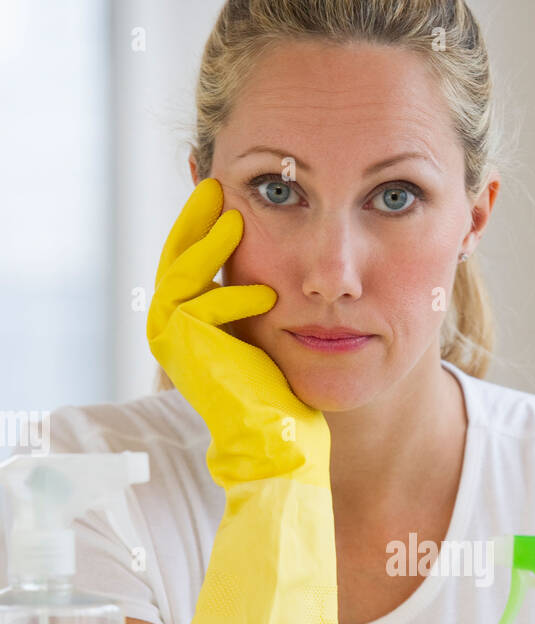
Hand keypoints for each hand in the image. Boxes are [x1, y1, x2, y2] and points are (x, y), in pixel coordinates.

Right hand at [146, 176, 329, 489]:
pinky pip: (204, 306)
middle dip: (195, 219)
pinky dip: (236, 296)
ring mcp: (168, 336)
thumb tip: (265, 248)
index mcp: (182, 322)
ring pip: (181, 272)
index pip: (186, 259)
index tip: (224, 193)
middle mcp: (166, 328)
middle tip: (217, 186)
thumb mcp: (263, 325)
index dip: (201, 224)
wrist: (274, 437)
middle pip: (175, 256)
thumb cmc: (279, 388)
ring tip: (236, 218)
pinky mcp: (182, 347)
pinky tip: (268, 294)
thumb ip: (253, 289)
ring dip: (209, 243)